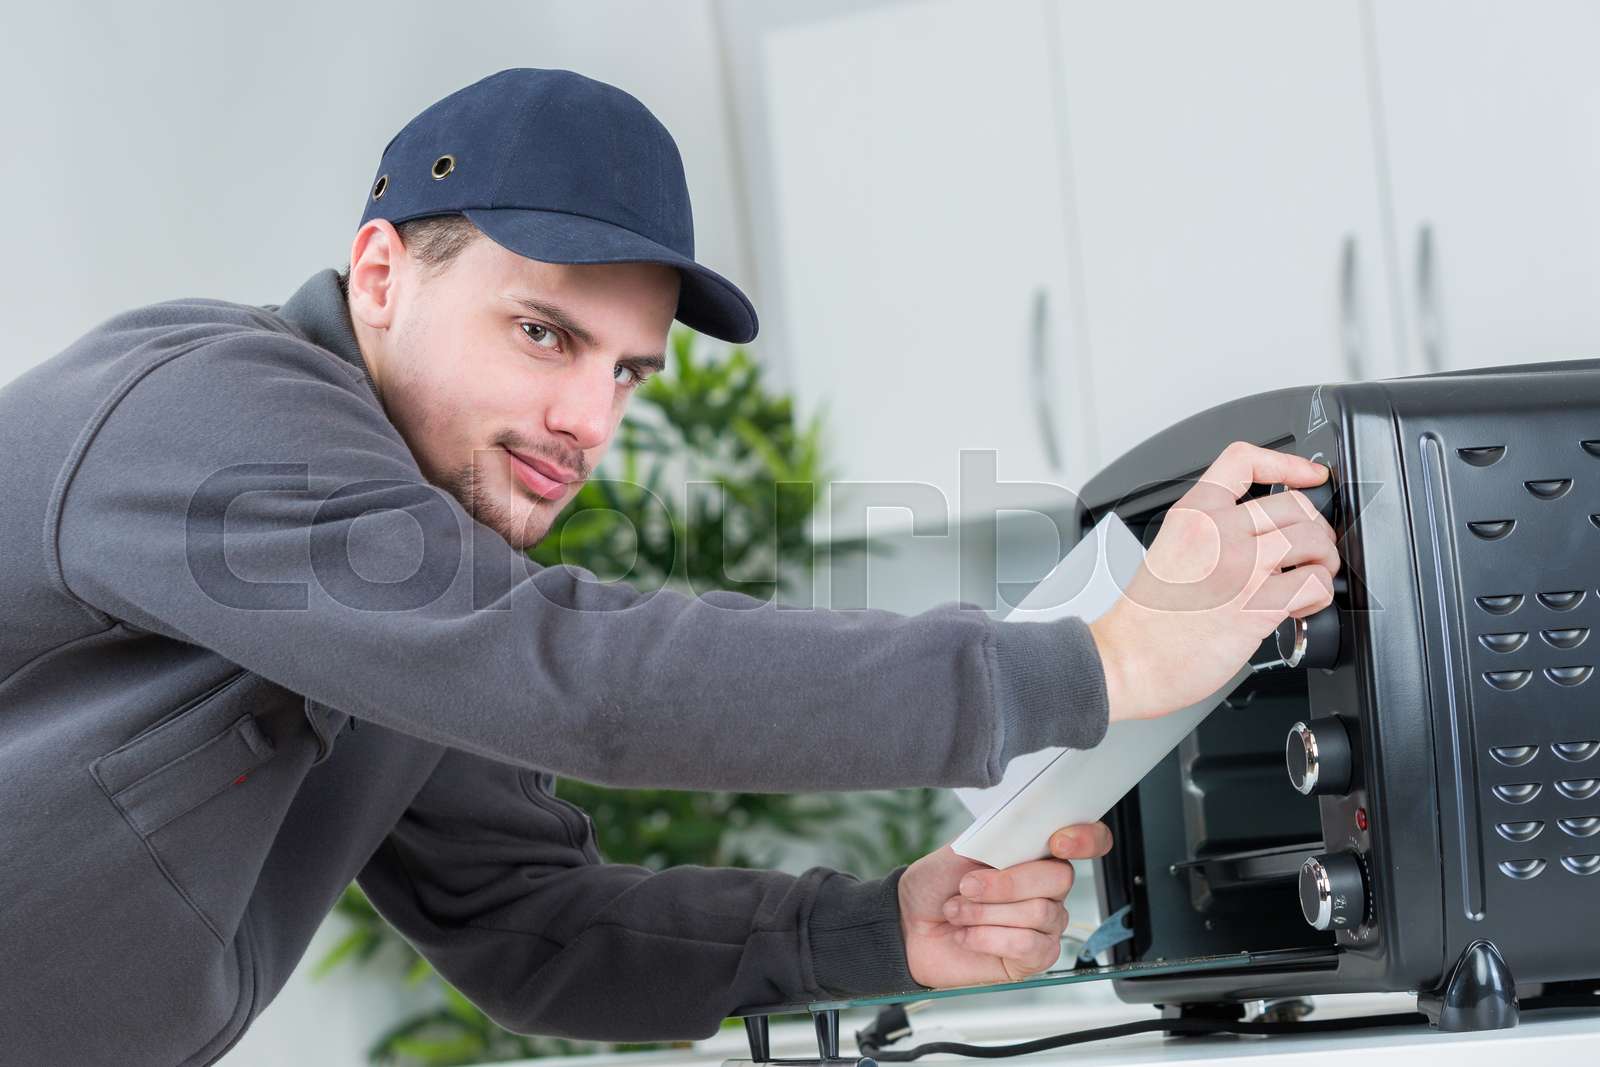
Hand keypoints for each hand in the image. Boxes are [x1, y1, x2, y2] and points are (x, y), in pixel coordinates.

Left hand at [898, 822, 1112, 986]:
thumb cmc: (936, 884)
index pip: (1089, 840)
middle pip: (1060, 880)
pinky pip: (1029, 947)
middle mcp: (1047, 888)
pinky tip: (967, 936)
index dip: (1086, 838)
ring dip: (987, 912)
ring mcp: (1044, 925)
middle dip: (1006, 883)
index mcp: (1035, 853)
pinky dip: (989, 938)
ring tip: (957, 912)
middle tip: (966, 887)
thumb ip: (997, 836)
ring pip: (1040, 913)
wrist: (908, 924)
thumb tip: (1021, 826)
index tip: (1058, 842)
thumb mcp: (961, 848)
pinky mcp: (1033, 959)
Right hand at [1088, 441, 1339, 722]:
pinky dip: (1319, 594)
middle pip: (1294, 504)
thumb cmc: (1147, 618)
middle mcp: (1217, 532)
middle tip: (1312, 546)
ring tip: (1313, 574)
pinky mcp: (1257, 605)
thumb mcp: (1169, 548)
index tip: (1310, 475)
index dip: (1289, 463)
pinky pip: (1314, 583)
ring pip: (1312, 538)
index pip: (1245, 459)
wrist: (1130, 659)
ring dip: (1324, 558)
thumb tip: (1261, 529)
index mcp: (1193, 514)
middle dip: (1316, 526)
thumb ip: (1210, 530)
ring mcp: (1239, 567)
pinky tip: (1302, 604)